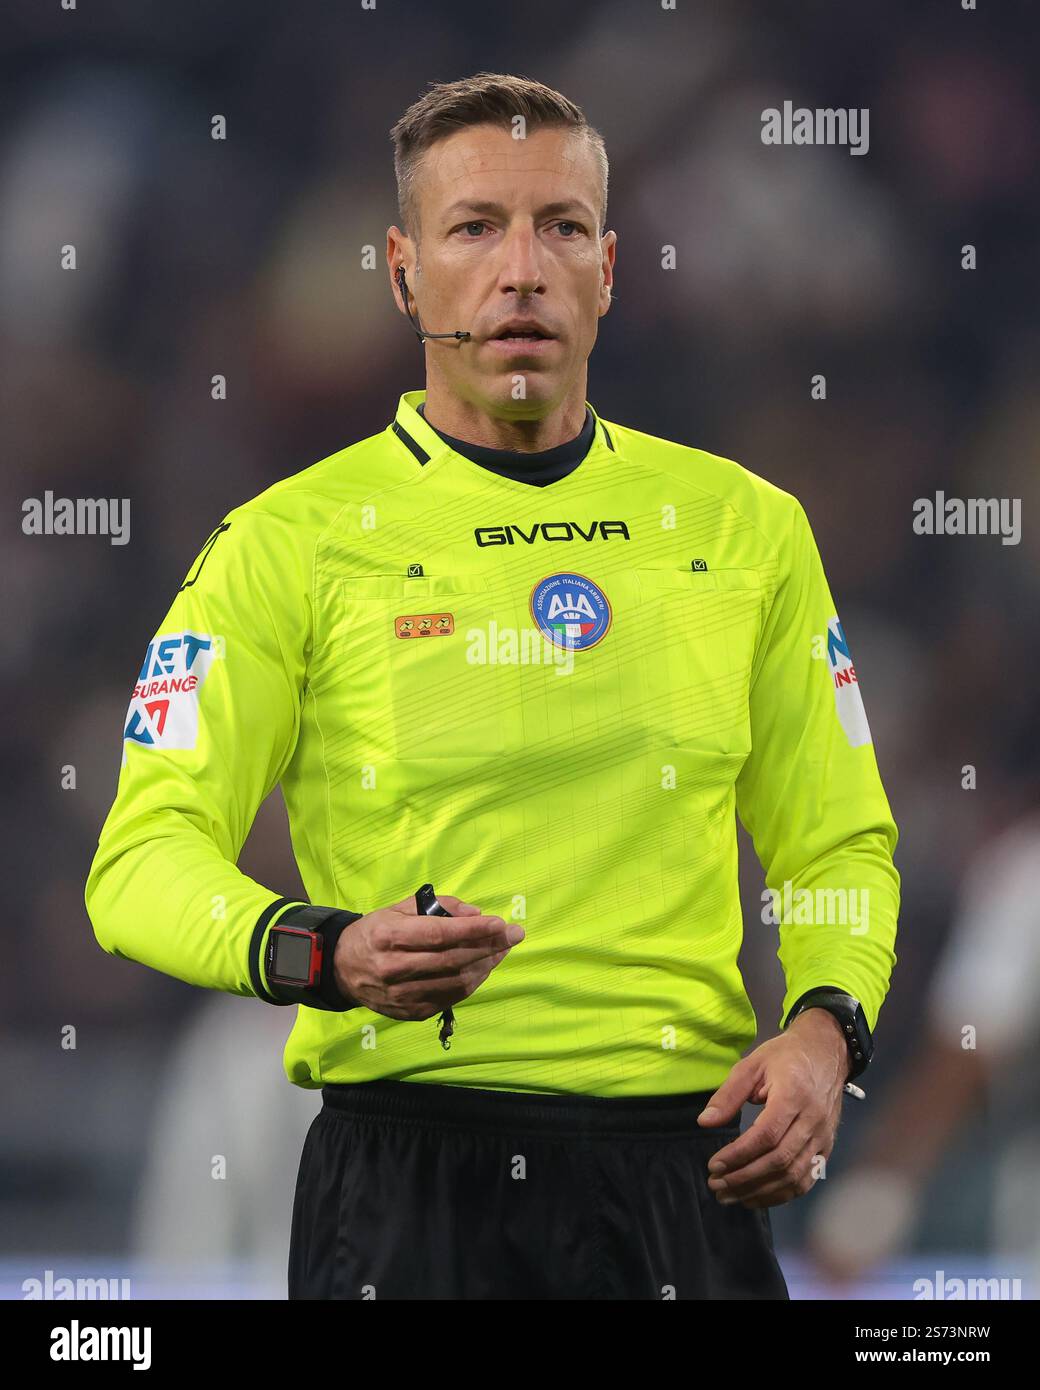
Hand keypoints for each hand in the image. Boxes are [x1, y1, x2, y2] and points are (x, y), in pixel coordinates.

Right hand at [333, 892, 522, 1020]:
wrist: (342, 968)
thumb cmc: (375, 932)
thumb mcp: (398, 909)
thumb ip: (437, 907)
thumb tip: (475, 914)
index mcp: (389, 937)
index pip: (440, 934)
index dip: (474, 930)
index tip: (501, 923)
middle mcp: (394, 969)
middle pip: (453, 959)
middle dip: (489, 946)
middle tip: (514, 935)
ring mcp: (402, 995)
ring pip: (456, 982)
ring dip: (485, 965)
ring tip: (502, 950)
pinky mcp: (410, 1012)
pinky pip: (450, 998)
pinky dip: (472, 982)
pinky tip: (483, 968)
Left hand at [696, 1007, 848, 1208]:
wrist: (826, 1052)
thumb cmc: (785, 1056)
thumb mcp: (752, 1065)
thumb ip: (728, 1094)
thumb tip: (704, 1122)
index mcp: (793, 1095)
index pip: (766, 1136)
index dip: (738, 1155)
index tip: (714, 1165)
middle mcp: (813, 1120)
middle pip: (779, 1161)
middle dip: (744, 1178)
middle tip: (716, 1184)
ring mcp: (823, 1136)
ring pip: (793, 1176)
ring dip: (760, 1192)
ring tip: (730, 1195)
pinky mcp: (827, 1147)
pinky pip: (806, 1180)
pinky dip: (781, 1194)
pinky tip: (757, 1196)